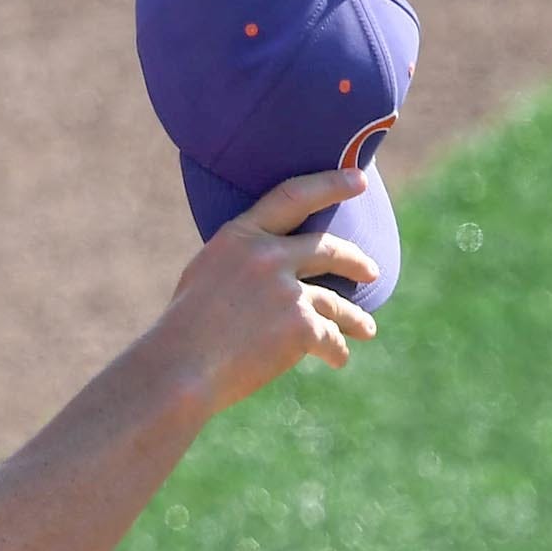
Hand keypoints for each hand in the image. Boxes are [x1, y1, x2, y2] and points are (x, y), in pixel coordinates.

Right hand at [155, 167, 382, 413]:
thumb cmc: (183, 332)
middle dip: (356, 261)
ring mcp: (286, 291)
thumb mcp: (205, 277)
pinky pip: (330, 338)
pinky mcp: (300, 326)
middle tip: (371, 271)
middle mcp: (266, 256)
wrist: (180, 370)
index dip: (330, 184)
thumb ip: (239, 264)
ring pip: (334, 302)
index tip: (359, 180)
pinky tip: (339, 359)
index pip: (293, 195)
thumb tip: (272, 273)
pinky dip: (336, 351)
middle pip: (327, 249)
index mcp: (239, 236)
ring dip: (354, 318)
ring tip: (365, 329)